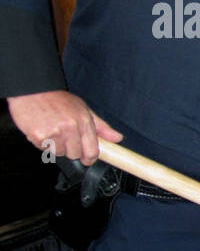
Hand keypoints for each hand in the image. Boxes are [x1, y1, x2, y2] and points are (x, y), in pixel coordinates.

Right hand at [7, 91, 122, 163]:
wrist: (32, 91)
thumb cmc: (58, 100)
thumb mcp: (84, 109)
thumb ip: (101, 126)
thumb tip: (117, 138)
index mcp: (84, 122)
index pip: (92, 151)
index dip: (90, 158)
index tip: (87, 159)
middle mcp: (70, 128)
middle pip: (75, 154)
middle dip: (71, 149)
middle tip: (65, 136)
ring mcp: (54, 133)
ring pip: (59, 153)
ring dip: (56, 146)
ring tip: (53, 131)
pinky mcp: (39, 136)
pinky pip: (44, 149)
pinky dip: (43, 144)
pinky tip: (43, 130)